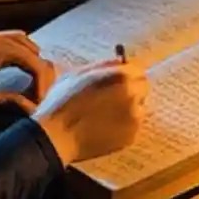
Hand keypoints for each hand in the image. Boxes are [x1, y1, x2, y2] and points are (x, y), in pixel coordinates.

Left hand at [0, 30, 56, 115]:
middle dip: (40, 71)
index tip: (42, 101)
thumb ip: (11, 103)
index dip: (42, 82)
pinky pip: (12, 41)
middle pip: (31, 49)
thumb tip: (35, 110)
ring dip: (33, 61)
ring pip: (23, 42)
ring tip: (37, 83)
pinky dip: (23, 54)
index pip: (32, 61)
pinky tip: (24, 70)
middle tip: (43, 93)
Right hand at [32, 59, 149, 164]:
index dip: (126, 74)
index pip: (137, 70)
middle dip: (130, 90)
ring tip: (104, 114)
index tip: (116, 79)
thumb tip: (119, 61)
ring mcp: (135, 119)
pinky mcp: (131, 137)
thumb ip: (103, 66)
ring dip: (127, 108)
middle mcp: (134, 97)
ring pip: (138, 107)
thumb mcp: (78, 74)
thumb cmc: (63, 103)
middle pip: (141, 88)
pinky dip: (123, 125)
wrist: (57, 137)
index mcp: (122, 78)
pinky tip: (104, 127)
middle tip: (110, 97)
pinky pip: (132, 125)